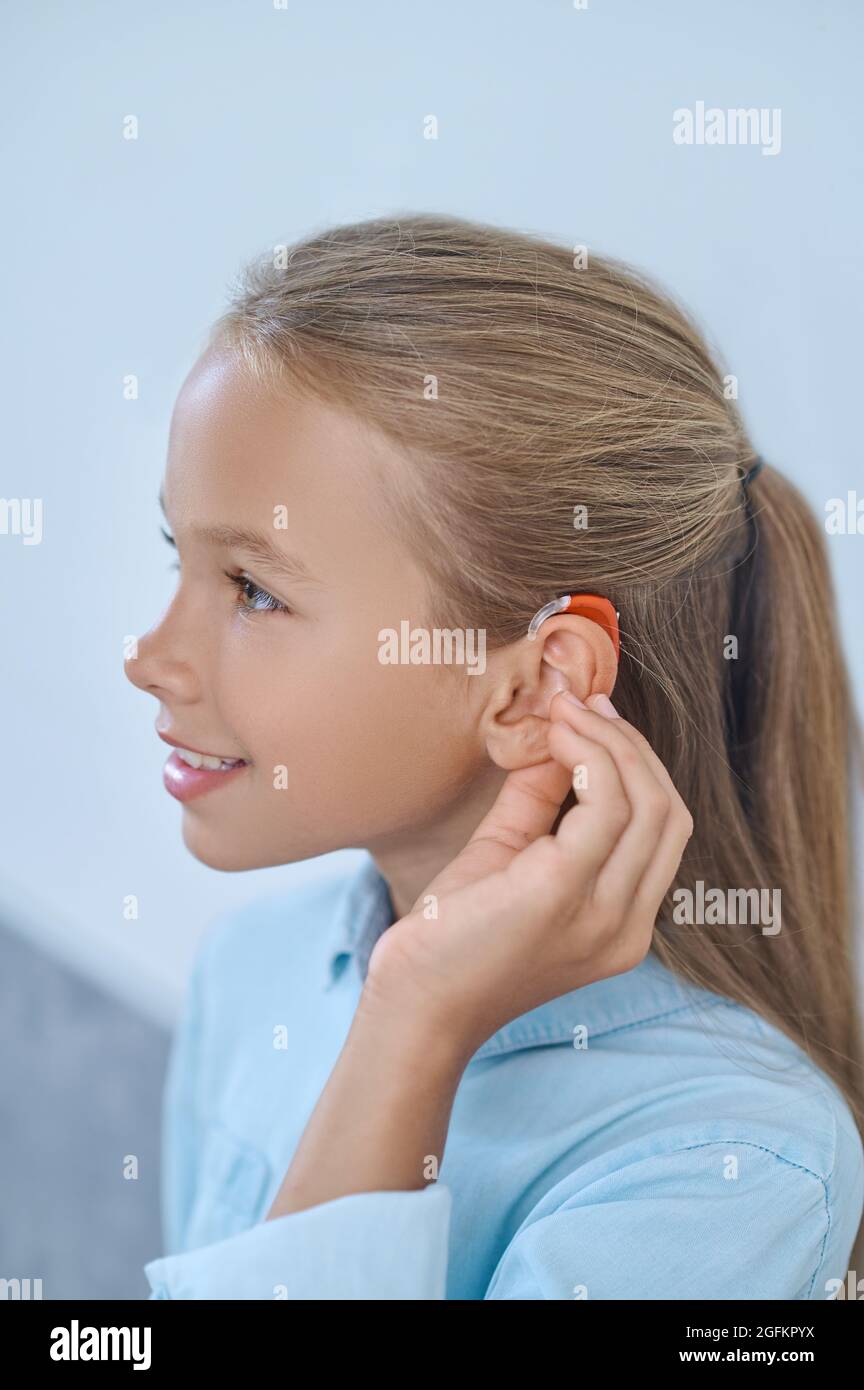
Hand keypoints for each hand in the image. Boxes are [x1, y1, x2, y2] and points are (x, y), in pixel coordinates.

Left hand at [363, 690, 693, 1058]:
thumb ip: (541, 803)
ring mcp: (602, 917)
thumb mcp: (509, 858)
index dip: (639, 764)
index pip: (665, 828)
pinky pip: (604, 808)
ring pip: (645, 803)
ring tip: (565, 712)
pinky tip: (555, 739)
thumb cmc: (454, 937)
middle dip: (630, 745)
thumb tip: (558, 734)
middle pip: (667, 811)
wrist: (413, 1007)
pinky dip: (588, 759)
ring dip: (608, 743)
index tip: (594, 716)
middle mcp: (627, 927)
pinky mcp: (560, 895)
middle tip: (581, 704)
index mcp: (625, 924)